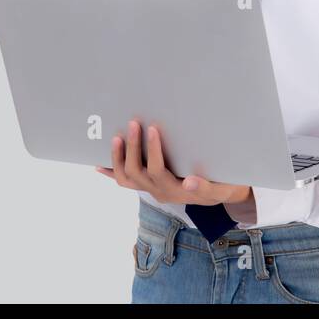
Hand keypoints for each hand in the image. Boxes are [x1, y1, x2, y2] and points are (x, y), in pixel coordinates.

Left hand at [95, 120, 252, 209]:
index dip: (152, 150)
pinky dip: (111, 172)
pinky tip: (98, 165)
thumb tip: (189, 182)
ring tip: (116, 138)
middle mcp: (159, 192)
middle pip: (136, 172)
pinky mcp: (147, 186)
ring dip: (118, 158)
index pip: (157, 170)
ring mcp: (151, 190)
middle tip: (133, 123)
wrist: (217, 195)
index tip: (153, 128)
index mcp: (175, 191)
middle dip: (133, 147)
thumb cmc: (220, 185)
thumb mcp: (219, 187)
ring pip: (126, 179)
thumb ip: (205, 186)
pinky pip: (125, 182)